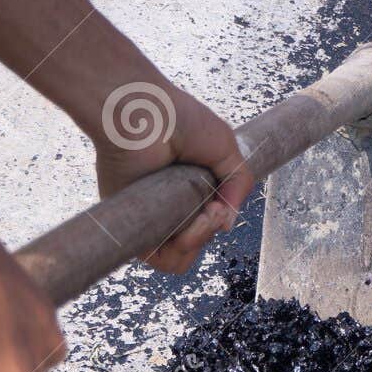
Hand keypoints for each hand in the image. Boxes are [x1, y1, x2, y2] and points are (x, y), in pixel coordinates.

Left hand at [94, 83, 254, 274]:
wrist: (143, 112)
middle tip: (211, 209)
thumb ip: (238, 184)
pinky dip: (180, 250)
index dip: (218, 220)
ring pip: (181, 258)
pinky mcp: (134, 225)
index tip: (219, 203)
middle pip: (197, 243)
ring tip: (202, 215)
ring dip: (199, 241)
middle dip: (210, 230)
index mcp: (188, 189)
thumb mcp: (227, 149)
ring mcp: (151, 217)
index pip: (207, 223)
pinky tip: (187, 227)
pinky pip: (160, 259)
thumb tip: (228, 223)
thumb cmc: (178, 118)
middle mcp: (168, 205)